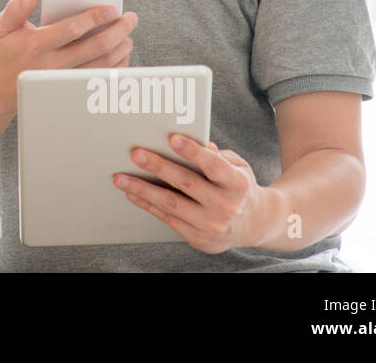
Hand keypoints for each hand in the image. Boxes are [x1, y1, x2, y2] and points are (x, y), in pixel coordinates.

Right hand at [0, 0, 135, 102]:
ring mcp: (64, 79)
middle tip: (130, 19)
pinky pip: (101, 78)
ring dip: (121, 48)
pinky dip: (117, 65)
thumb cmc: (8, 51)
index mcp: (38, 44)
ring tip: (128, 34)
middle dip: (118, 31)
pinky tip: (121, 53)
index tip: (111, 9)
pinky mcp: (72, 89)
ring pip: (102, 65)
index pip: (72, 29)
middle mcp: (53, 64)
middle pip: (95, 48)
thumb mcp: (4, 26)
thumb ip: (15, 8)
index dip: (95, 18)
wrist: (1, 87)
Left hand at [115, 135, 273, 253]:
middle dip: (158, 167)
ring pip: (171, 204)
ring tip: (121, 178)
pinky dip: (147, 204)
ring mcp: (211, 225)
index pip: (213, 165)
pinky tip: (132, 193)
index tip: (172, 138)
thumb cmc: (238, 188)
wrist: (254, 224)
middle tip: (135, 153)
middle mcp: (225, 206)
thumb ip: (217, 155)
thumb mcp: (237, 167)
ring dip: (142, 189)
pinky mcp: (198, 238)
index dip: (193, 152)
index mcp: (237, 184)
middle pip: (186, 184)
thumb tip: (195, 143)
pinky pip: (167, 218)